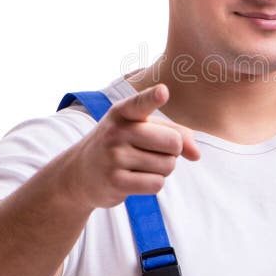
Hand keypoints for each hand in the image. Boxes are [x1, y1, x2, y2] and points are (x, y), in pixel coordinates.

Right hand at [66, 84, 199, 209]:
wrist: (79, 173)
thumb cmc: (120, 145)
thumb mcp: (141, 129)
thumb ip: (175, 132)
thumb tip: (196, 155)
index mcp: (123, 112)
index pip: (141, 103)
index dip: (153, 97)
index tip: (163, 91)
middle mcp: (117, 131)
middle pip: (173, 142)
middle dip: (172, 151)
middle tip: (151, 152)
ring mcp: (114, 157)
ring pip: (168, 165)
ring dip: (162, 169)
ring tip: (139, 165)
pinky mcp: (115, 181)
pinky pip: (157, 184)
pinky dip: (153, 183)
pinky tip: (135, 179)